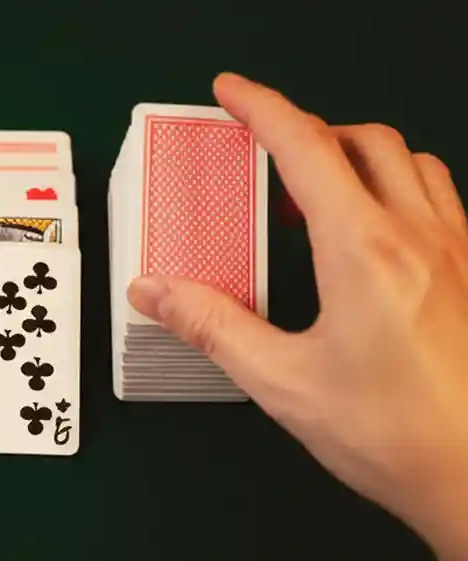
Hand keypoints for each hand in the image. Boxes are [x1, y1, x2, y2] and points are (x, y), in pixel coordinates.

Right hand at [127, 73, 467, 560]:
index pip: (306, 148)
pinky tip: (375, 239)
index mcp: (364, 251)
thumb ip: (213, 326)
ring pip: (412, 163)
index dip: (262, 108)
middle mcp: (420, 236)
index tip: (231, 91)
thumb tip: (156, 291)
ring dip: (359, 158)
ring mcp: (459, 252)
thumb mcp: (282, 382)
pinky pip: (441, 201)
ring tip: (317, 196)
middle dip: (308, 131)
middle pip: (364, 140)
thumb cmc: (394, 436)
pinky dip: (399, 192)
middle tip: (264, 154)